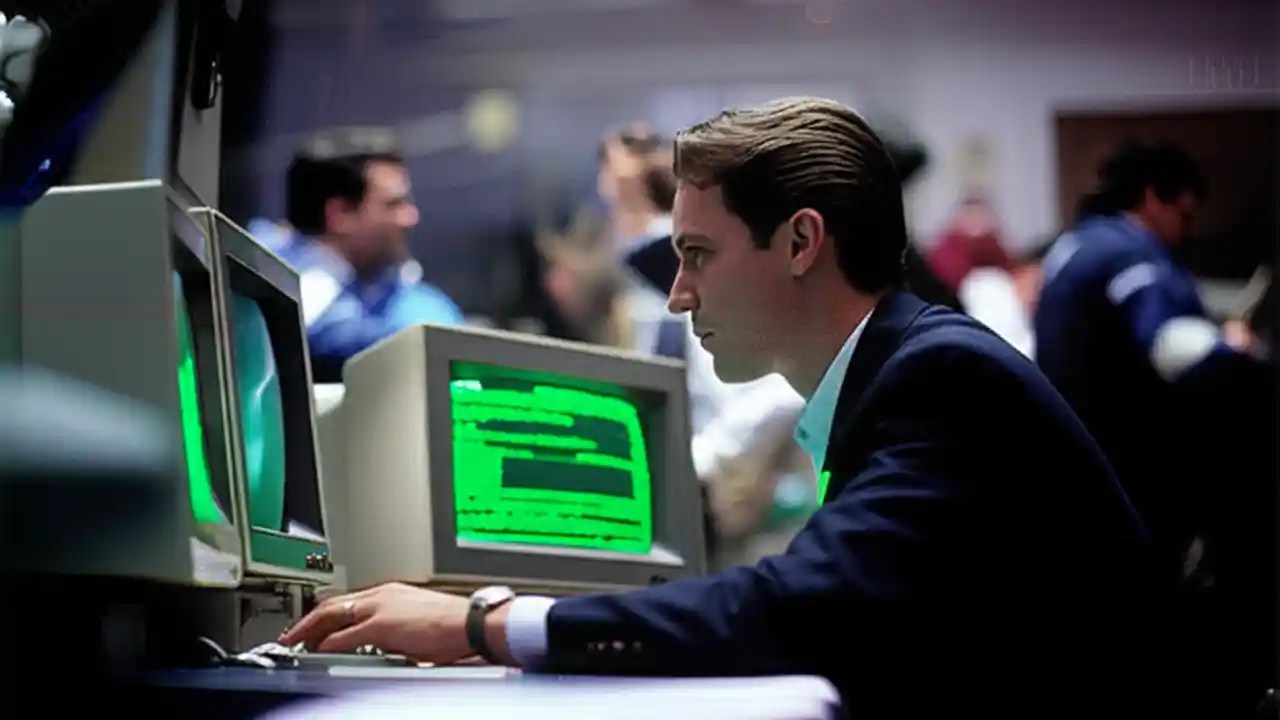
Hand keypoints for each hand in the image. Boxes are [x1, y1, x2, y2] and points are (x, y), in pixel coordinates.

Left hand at [279, 582, 474, 663]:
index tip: (314, 626)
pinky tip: (317, 652)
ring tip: (295, 642)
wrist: (471, 623)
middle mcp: (382, 595)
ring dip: (310, 630)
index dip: (327, 614)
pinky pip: (344, 636)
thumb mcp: (418, 621)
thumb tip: (384, 644)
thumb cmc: (454, 626)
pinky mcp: (381, 626)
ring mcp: (380, 608)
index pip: (349, 600)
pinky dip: (327, 644)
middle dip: (309, 620)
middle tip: (292, 634)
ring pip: (333, 615)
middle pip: (334, 604)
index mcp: (392, 593)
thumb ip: (396, 628)